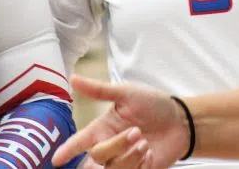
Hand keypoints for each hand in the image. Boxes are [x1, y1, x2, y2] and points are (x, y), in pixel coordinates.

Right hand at [51, 75, 189, 167]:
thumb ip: (100, 90)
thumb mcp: (127, 93)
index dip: (68, 150)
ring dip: (130, 156)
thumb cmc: (154, 104)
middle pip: (97, 157)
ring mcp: (122, 160)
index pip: (80, 141)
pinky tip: (150, 154)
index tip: (56, 159)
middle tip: (137, 133)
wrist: (181, 121)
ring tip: (145, 143)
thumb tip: (73, 78)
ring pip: (113, 168)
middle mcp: (109, 146)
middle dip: (117, 146)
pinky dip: (141, 164)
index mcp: (102, 128)